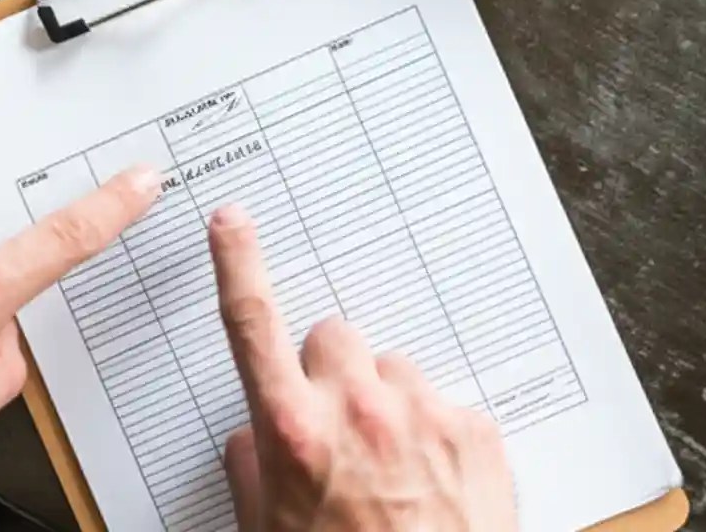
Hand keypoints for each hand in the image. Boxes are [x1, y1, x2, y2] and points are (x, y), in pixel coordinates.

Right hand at [208, 205, 516, 531]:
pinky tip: (431, 482)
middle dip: (329, 367)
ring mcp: (421, 414)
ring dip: (385, 401)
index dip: (235, 263)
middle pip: (333, 335)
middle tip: (335, 422)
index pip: (250, 324)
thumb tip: (256, 435)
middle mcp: (356, 408)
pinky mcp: (474, 429)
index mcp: (292, 429)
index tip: (230, 222)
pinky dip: (434, 431)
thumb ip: (253, 468)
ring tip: (391, 468)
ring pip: (392, 368)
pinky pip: (443, 404)